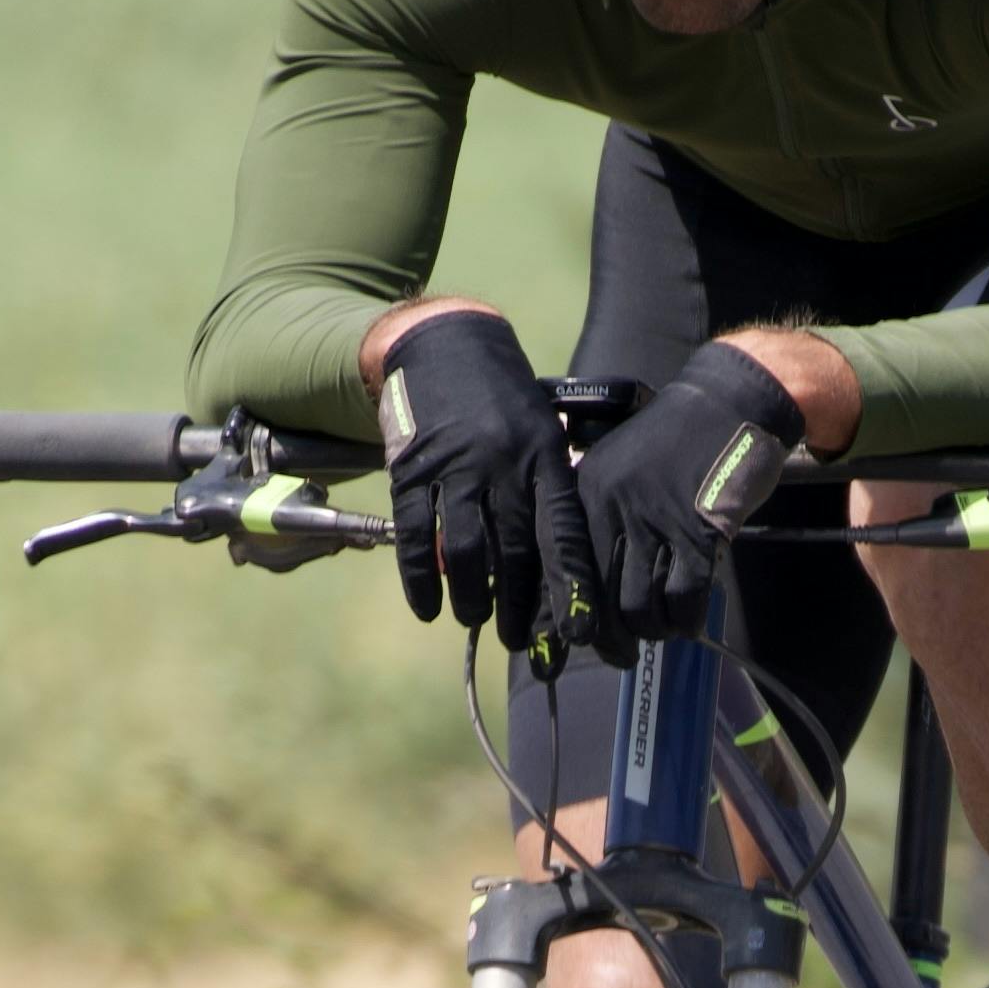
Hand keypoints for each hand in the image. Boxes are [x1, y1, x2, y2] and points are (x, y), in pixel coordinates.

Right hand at [371, 307, 594, 654]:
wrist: (442, 343)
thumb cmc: (504, 402)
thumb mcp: (544, 432)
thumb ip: (551, 492)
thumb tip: (566, 569)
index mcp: (544, 455)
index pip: (563, 533)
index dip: (570, 588)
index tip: (578, 635)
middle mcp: (502, 462)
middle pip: (513, 552)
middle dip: (519, 608)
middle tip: (522, 644)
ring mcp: (453, 465)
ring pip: (463, 550)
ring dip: (470, 597)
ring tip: (476, 620)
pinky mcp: (410, 468)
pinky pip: (412, 536)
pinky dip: (419, 579)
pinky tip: (428, 609)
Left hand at [571, 341, 801, 643]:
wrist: (727, 403)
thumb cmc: (671, 442)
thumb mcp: (615, 467)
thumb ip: (597, 520)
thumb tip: (584, 590)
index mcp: (584, 495)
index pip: (565, 573)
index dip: (570, 619)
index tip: (578, 643)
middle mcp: (612, 509)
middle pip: (601, 601)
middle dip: (612, 640)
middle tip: (624, 652)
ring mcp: (656, 520)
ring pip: (640, 607)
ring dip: (654, 632)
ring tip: (662, 630)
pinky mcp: (699, 530)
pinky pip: (684, 597)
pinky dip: (686, 620)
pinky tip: (689, 621)